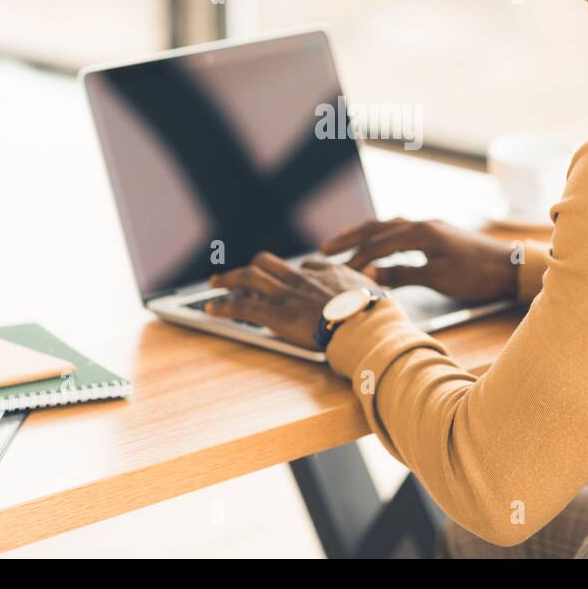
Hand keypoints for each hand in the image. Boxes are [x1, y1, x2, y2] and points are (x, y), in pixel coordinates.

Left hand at [206, 252, 382, 350]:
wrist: (366, 324)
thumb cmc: (376, 314)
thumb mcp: (377, 292)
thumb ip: (369, 286)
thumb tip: (372, 281)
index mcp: (329, 272)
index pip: (306, 266)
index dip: (294, 272)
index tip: (289, 277)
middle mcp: (303, 278)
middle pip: (268, 264)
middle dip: (252, 267)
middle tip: (240, 273)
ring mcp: (288, 294)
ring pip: (249, 278)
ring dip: (228, 279)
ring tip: (214, 283)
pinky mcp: (276, 314)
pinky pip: (242, 306)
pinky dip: (223, 307)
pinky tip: (210, 309)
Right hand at [320, 218, 517, 302]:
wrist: (510, 267)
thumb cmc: (477, 274)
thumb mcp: (438, 277)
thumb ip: (403, 273)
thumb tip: (371, 274)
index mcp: (421, 232)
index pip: (378, 244)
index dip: (356, 258)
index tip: (338, 272)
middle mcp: (422, 224)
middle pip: (377, 227)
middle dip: (350, 237)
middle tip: (325, 248)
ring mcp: (430, 228)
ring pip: (388, 227)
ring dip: (365, 236)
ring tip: (344, 246)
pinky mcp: (437, 235)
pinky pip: (401, 233)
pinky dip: (383, 240)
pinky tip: (379, 248)